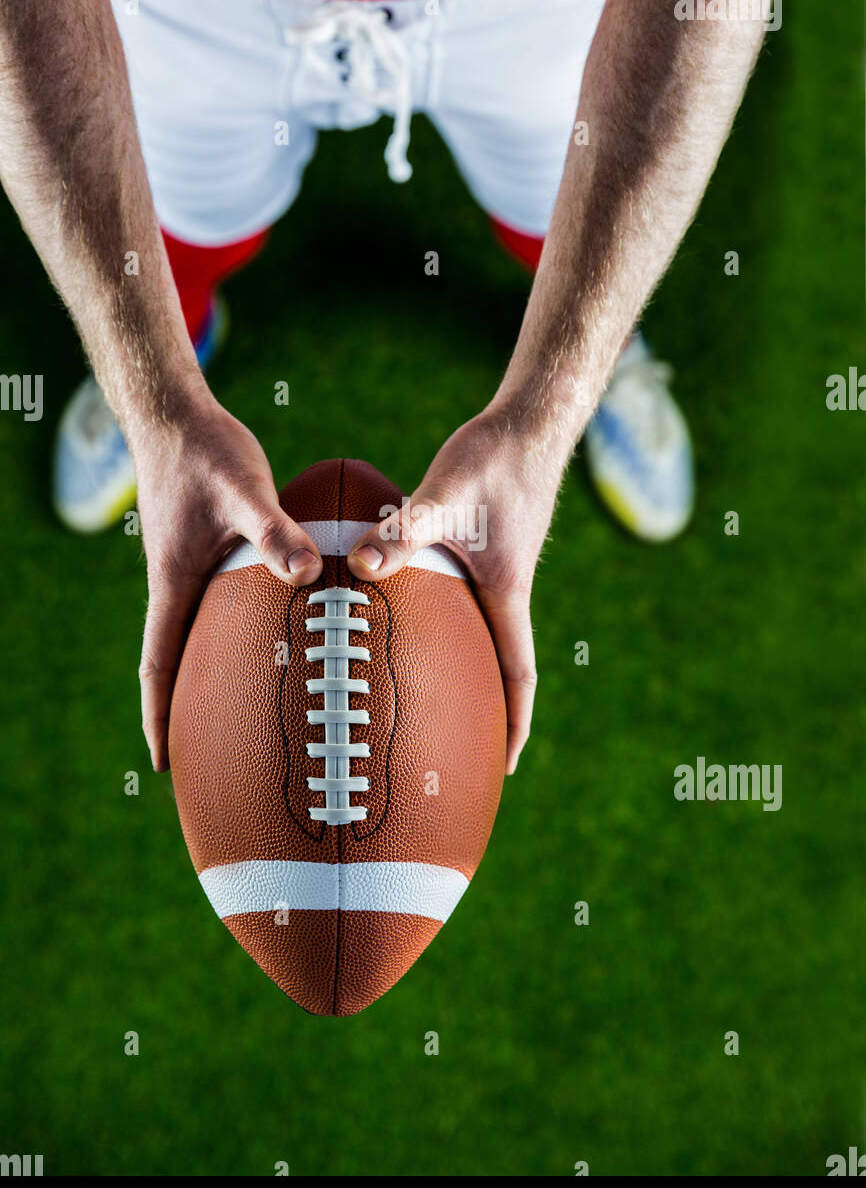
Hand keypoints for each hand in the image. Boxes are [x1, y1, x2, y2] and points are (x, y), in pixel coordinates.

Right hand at [134, 392, 322, 770]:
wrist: (175, 415)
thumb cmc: (204, 451)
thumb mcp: (243, 488)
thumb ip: (276, 531)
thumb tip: (311, 573)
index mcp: (176, 583)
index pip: (160, 664)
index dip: (159, 715)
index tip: (163, 762)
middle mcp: (180, 585)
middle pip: (180, 662)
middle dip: (191, 711)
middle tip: (213, 758)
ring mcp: (194, 570)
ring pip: (203, 636)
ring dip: (216, 674)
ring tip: (251, 715)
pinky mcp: (210, 552)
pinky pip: (224, 606)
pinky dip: (242, 632)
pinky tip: (279, 636)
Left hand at [347, 409, 562, 773]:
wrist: (530, 421)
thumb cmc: (496, 457)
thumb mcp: (447, 493)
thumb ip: (404, 530)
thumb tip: (361, 566)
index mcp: (505, 593)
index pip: (517, 674)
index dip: (514, 723)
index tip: (504, 766)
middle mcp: (503, 590)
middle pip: (497, 664)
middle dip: (484, 711)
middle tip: (456, 752)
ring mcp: (493, 570)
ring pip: (475, 634)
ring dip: (460, 668)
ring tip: (419, 698)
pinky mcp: (480, 549)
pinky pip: (458, 600)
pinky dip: (438, 620)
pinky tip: (398, 613)